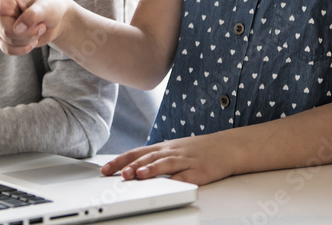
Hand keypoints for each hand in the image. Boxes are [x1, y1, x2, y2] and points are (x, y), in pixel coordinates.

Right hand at [0, 0, 70, 55]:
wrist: (57, 19)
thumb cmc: (51, 7)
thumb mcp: (46, 8)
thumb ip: (32, 16)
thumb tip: (16, 29)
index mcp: (7, 0)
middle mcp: (1, 13)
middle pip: (5, 30)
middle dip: (26, 33)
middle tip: (41, 25)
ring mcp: (2, 27)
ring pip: (8, 42)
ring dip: (27, 40)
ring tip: (38, 30)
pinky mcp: (7, 39)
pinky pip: (8, 50)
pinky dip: (22, 49)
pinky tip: (32, 43)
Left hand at [100, 135, 238, 185]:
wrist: (226, 147)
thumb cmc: (198, 150)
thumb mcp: (173, 150)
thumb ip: (154, 158)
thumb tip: (130, 168)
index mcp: (163, 148)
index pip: (137, 153)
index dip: (120, 160)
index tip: (105, 169)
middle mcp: (172, 152)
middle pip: (148, 158)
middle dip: (131, 166)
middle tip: (118, 174)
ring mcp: (186, 161)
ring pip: (165, 164)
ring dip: (150, 170)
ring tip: (138, 176)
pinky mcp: (200, 171)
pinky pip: (186, 176)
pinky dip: (176, 180)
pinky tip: (168, 185)